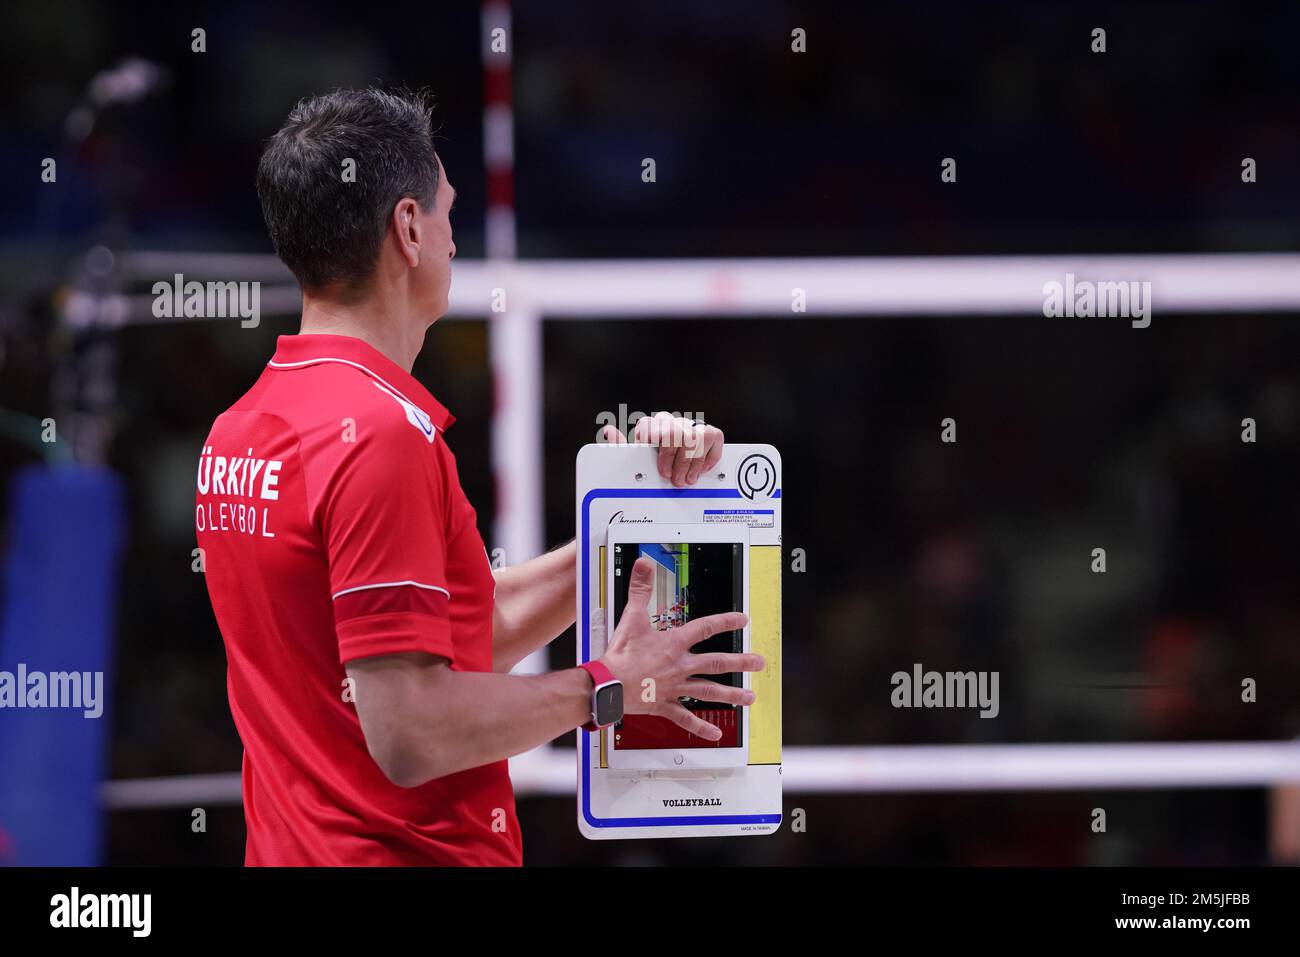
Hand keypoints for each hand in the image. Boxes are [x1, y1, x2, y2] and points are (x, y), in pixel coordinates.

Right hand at [600, 556, 763, 740]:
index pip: (706, 628)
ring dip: (731, 695)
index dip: (726, 622)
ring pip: (709, 692)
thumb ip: (640, 589)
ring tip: (750, 699)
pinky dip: (701, 727)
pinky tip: (716, 733)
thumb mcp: (631, 617)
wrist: (608, 684)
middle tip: (759, 663)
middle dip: (741, 662)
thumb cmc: (620, 654)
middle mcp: (680, 666)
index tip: (743, 621)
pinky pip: (686, 719)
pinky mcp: (665, 705)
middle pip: (717, 663)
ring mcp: (675, 687)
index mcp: (674, 644)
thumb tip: (644, 564)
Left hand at [601, 412, 723, 486]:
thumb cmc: (652, 464)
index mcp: (653, 426)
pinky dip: (708, 457)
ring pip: (697, 436)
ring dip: (693, 463)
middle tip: (676, 480)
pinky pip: (714, 438)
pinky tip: (700, 468)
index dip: (661, 453)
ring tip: (688, 478)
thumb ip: (621, 447)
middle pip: (677, 434)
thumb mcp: (634, 459)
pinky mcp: (710, 433)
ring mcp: (691, 426)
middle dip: (678, 462)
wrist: (671, 468)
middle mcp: (672, 422)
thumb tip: (608, 431)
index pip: (653, 427)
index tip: (663, 471)